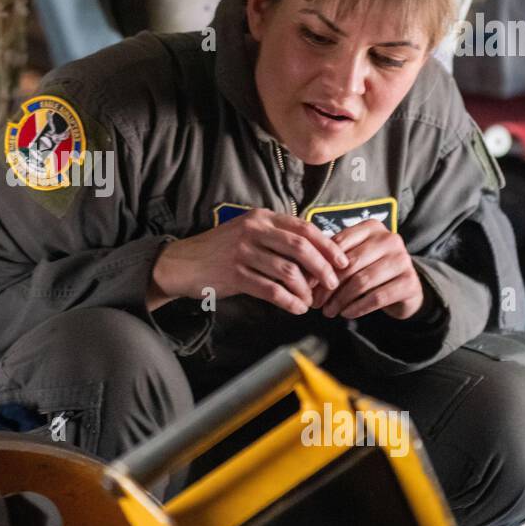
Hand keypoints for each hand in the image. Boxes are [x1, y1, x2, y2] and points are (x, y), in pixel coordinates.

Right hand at [147, 208, 347, 314]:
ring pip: (287, 271)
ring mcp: (243, 252)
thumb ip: (276, 236)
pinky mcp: (235, 274)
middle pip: (301, 248)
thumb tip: (315, 252)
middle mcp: (253, 231)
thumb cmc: (219, 250)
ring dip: (305, 289)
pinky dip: (288, 301)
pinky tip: (296, 308)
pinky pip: (271, 290)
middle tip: (332, 283)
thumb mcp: (247, 232)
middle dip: (323, 268)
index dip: (327, 245)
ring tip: (311, 300)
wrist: (182, 263)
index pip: (304, 228)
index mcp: (261, 218)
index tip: (341, 261)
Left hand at [314, 219, 424, 320]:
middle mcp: (390, 239)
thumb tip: (303, 274)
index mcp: (372, 227)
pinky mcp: (410, 282)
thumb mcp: (353, 258)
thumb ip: (332, 259)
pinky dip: (358, 308)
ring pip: (362, 281)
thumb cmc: (370, 270)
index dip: (319, 265)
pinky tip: (346, 313)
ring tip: (328, 311)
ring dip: (341, 300)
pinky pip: (377, 297)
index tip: (307, 284)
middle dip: (329, 286)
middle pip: (350, 264)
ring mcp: (403, 260)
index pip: (339, 244)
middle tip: (316, 302)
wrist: (404, 288)